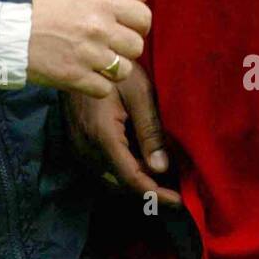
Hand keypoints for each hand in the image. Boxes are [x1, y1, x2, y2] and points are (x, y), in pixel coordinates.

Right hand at [28, 0, 150, 98]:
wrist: (9, 32)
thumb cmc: (45, 9)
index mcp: (102, 4)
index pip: (144, 17)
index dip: (139, 26)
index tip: (125, 29)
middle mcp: (99, 28)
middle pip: (137, 47)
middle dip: (125, 49)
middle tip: (107, 47)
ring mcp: (89, 55)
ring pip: (125, 71)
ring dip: (113, 70)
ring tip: (95, 63)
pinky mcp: (76, 78)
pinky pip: (105, 89)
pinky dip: (97, 86)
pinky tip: (85, 76)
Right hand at [62, 62, 180, 203]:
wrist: (80, 57)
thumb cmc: (114, 70)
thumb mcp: (139, 93)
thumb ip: (150, 132)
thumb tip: (161, 169)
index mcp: (103, 137)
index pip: (131, 179)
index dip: (156, 194)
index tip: (180, 201)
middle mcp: (87, 149)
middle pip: (120, 184)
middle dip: (149, 192)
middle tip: (177, 192)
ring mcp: (79, 147)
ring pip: (110, 179)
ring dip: (136, 183)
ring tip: (164, 181)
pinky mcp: (78, 143)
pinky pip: (102, 168)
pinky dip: (123, 172)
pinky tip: (142, 164)